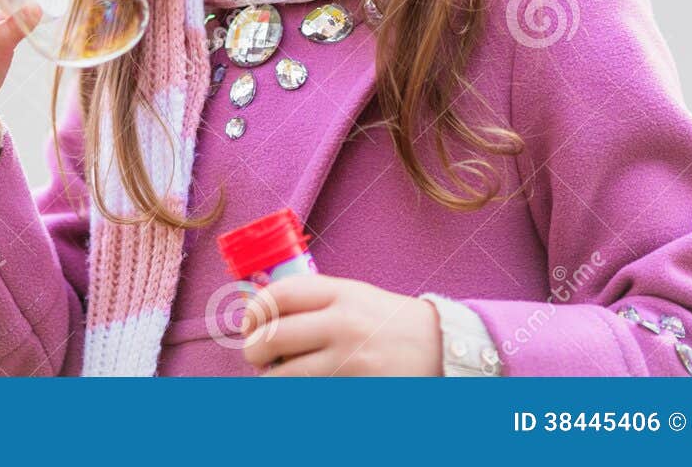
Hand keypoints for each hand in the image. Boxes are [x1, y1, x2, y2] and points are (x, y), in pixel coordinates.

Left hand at [238, 274, 443, 375]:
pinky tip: (302, 389)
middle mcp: (343, 325)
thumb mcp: (354, 295)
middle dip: (252, 350)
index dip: (253, 311)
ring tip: (277, 376)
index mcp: (341, 294)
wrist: (443, 348)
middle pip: (272, 337)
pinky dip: (297, 394)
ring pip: (285, 376)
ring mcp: (351, 362)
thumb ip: (314, 299)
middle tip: (255, 355)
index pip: (278, 296)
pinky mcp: (356, 392)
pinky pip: (309, 395)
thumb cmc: (389, 321)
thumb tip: (262, 312)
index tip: (248, 324)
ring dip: (272, 378)